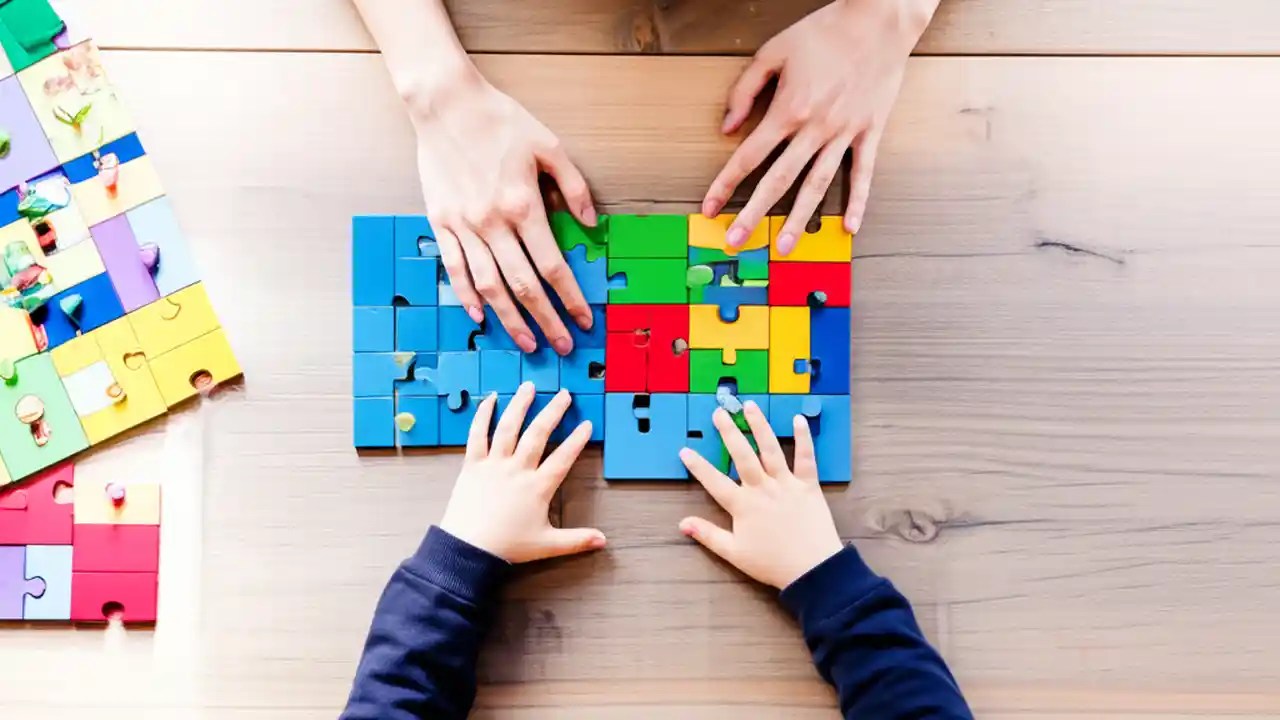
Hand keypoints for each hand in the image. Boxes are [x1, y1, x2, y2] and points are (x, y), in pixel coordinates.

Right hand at [410, 67, 597, 354]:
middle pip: (524, 286)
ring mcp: (464, 226)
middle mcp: (493, 223)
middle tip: (562, 347)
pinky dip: (467, 295)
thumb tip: (591, 225)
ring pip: (490, 286)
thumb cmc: (501, 121)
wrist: (447, 104)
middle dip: (547, 321)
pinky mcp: (440, 222)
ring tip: (528, 343)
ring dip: (511, 319)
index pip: (553, 266)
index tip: (583, 320)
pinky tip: (481, 316)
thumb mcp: (550, 146)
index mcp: (524, 206)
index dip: (570, 298)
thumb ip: (574, 188)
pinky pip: (455, 268)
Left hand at [439, 384, 604, 562]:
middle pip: (538, 434)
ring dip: (520, 405)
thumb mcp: (547, 545)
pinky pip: (478, 434)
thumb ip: (576, 540)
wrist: (468, 549)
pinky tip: (490, 399)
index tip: (586, 424)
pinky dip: (483, 415)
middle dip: (553, 412)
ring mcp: (494, 464)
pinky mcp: (473, 465)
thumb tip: (603, 541)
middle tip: (564, 395)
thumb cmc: (507, 546)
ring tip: (529, 387)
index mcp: (538, 487)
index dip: (576, 440)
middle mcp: (517, 470)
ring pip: (509, 427)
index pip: (562, 458)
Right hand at [678, 402, 842, 588]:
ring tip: (750, 406)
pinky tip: (798, 420)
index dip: (698, 466)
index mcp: (743, 506)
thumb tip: (682, 524)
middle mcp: (762, 489)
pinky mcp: (808, 486)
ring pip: (770, 449)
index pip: (714, 481)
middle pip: (742, 455)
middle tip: (719, 412)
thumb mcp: (734, 553)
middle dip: (728, 432)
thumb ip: (708, 535)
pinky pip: (806, 458)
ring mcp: (786, 484)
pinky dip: (803, 438)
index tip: (685, 450)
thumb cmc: (772, 564)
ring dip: (759, 426)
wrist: (812, 569)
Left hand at [703, 0, 937, 252]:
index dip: (725, 185)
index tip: (709, 207)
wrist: (878, 20)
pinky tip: (848, 227)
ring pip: (817, 186)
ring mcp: (844, 133)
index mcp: (788, 110)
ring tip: (785, 246)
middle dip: (754, 214)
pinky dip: (857, 202)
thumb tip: (727, 127)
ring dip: (800, 220)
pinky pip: (862, 174)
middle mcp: (815, 128)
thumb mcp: (773, 52)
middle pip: (778, 181)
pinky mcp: (870, 132)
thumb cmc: (825, 32)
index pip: (748, 157)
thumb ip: (745, 91)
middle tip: (737, 241)